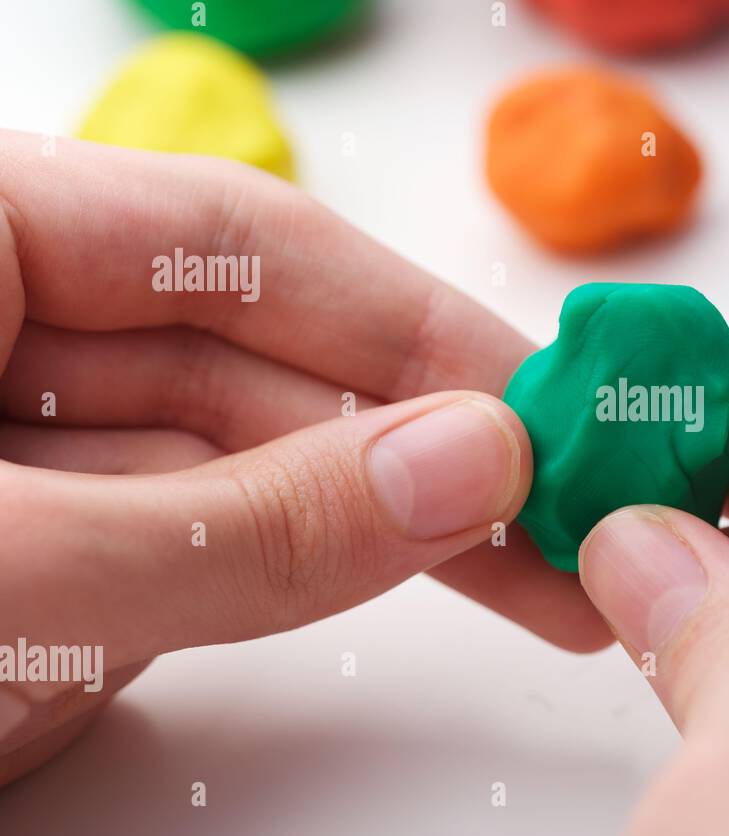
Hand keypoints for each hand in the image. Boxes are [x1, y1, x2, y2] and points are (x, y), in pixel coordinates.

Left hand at [0, 131, 609, 783]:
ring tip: (526, 580)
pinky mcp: (21, 548)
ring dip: (366, 530)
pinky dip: (270, 582)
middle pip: (253, 364)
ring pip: (228, 468)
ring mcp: (6, 442)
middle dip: (412, 453)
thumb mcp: (13, 575)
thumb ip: (246, 527)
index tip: (546, 407)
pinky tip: (383, 591)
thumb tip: (471, 465)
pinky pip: (175, 546)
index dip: (413, 323)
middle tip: (566, 521)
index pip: (241, 244)